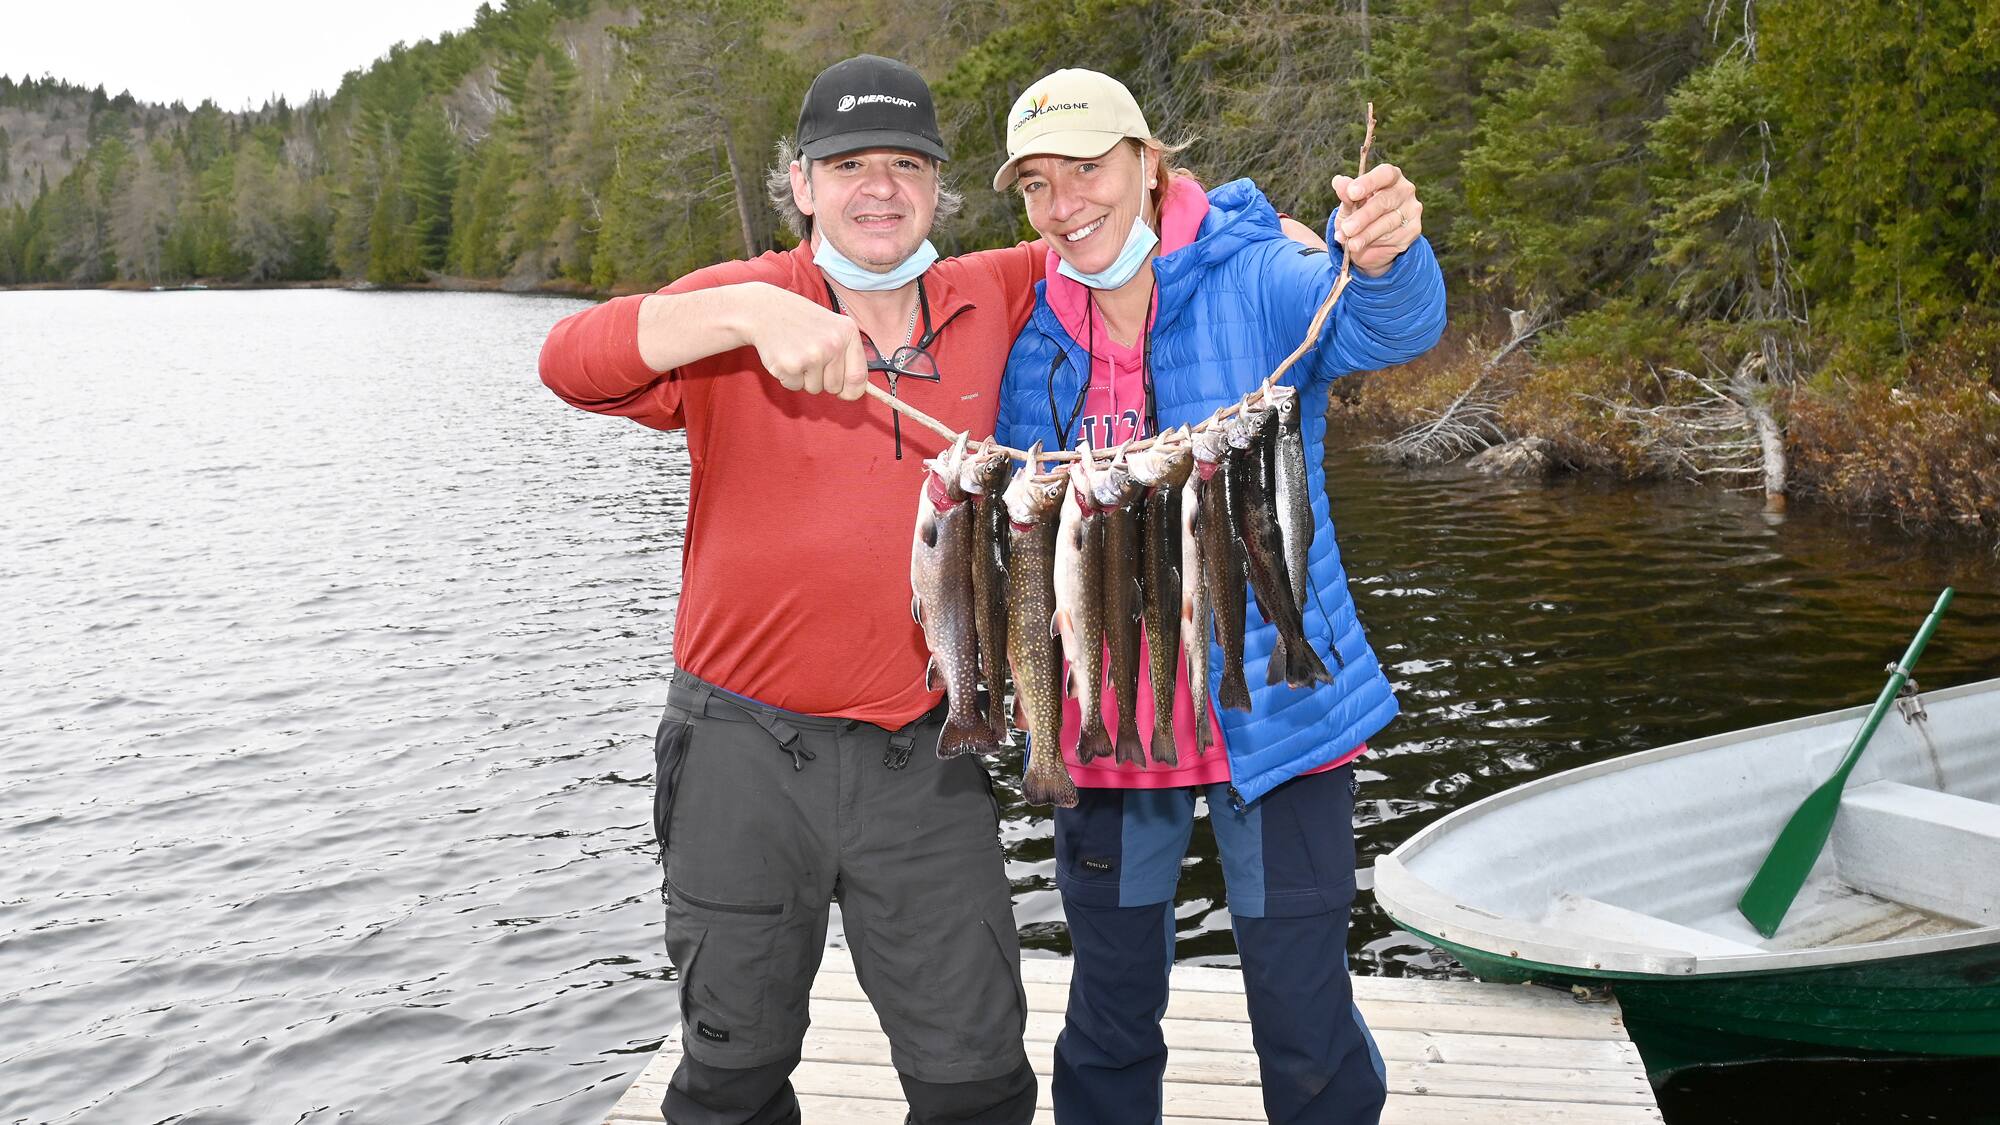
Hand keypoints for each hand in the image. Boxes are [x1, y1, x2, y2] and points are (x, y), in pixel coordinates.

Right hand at [743, 284, 869, 400]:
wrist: (765, 310)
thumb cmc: (802, 322)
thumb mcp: (832, 329)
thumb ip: (847, 356)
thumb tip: (857, 391)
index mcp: (848, 333)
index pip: (859, 377)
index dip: (852, 390)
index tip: (845, 391)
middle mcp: (833, 344)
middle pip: (835, 387)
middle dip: (822, 379)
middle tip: (809, 356)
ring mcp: (812, 355)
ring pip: (815, 389)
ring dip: (804, 378)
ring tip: (797, 353)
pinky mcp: (790, 366)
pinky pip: (795, 387)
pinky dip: (788, 377)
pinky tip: (785, 356)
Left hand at [1330, 164, 1422, 278]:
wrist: (1369, 243)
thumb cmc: (1359, 214)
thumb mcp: (1349, 205)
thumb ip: (1346, 194)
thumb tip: (1338, 181)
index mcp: (1391, 176)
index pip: (1384, 174)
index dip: (1368, 182)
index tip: (1351, 193)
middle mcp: (1405, 190)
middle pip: (1385, 200)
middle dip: (1364, 216)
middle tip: (1347, 228)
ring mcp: (1411, 210)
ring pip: (1388, 222)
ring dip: (1366, 234)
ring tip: (1350, 244)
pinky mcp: (1413, 230)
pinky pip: (1394, 237)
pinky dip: (1375, 243)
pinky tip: (1362, 247)